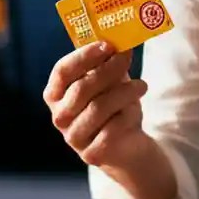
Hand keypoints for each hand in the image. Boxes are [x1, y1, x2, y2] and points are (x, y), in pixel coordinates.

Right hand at [44, 41, 150, 168]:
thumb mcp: (111, 82)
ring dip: (124, 93)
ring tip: (142, 86)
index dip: (83, 56)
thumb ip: (110, 64)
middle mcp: (59, 116)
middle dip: (107, 70)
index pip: (62, 71)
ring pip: (98, 109)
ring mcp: (73, 137)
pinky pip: (110, 131)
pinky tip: (135, 111)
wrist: (126, 145)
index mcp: (56, 94)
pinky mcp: (90, 154)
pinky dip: (127, 117)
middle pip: (81, 88)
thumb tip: (122, 44)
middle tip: (127, 57)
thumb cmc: (114, 106)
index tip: (107, 45)